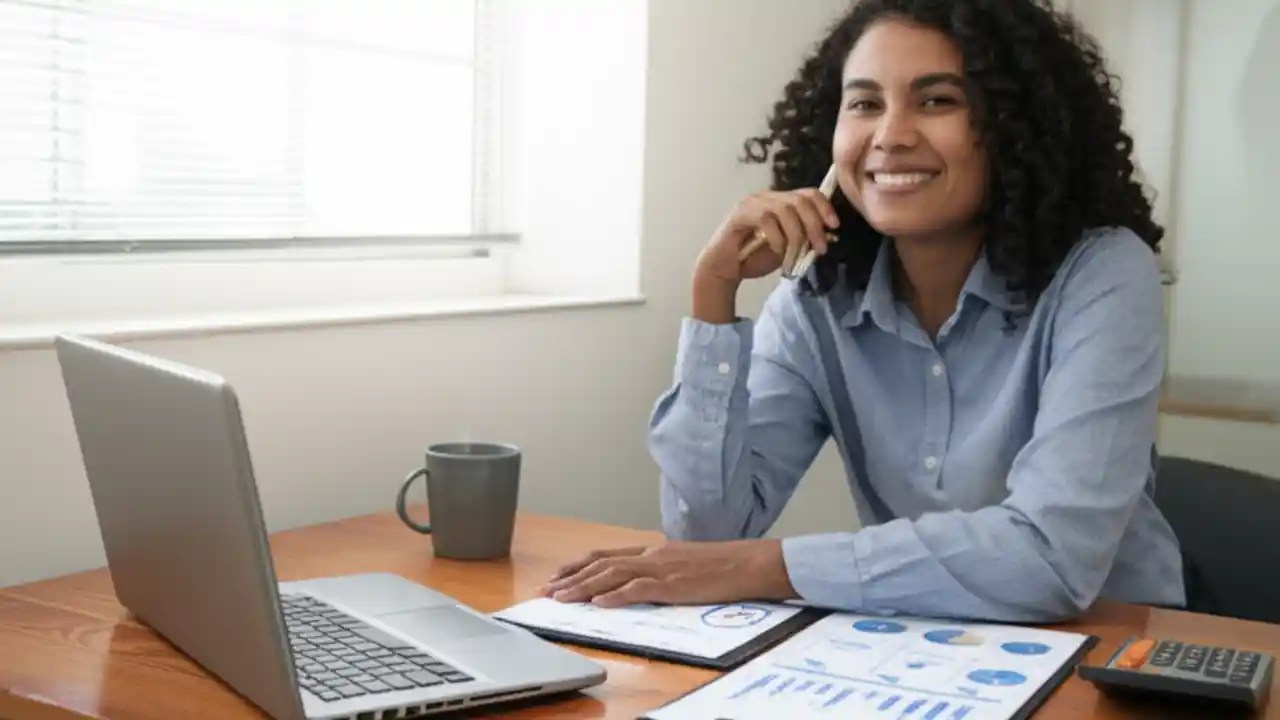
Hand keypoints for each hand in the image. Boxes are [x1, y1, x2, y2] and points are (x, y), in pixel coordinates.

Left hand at [536, 539, 796, 607]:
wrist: (749, 562)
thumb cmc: (722, 565)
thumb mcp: (684, 562)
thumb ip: (660, 568)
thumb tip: (639, 582)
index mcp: (653, 550)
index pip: (606, 555)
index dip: (578, 564)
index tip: (558, 574)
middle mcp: (651, 554)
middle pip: (601, 563)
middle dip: (570, 576)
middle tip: (547, 589)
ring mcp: (661, 567)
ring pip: (612, 574)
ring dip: (583, 586)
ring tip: (562, 597)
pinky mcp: (673, 584)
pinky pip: (638, 589)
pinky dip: (616, 595)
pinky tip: (599, 602)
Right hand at [695, 186, 839, 285]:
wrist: (723, 269)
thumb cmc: (754, 258)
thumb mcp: (787, 248)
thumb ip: (804, 240)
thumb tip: (828, 237)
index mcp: (780, 202)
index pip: (808, 193)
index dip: (825, 207)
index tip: (834, 225)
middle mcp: (767, 197)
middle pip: (800, 200)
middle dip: (815, 224)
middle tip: (820, 247)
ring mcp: (753, 203)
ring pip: (785, 209)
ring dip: (797, 233)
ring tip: (798, 253)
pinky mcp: (740, 213)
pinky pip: (767, 219)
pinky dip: (777, 238)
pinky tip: (778, 251)